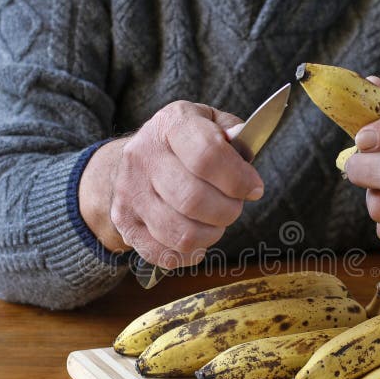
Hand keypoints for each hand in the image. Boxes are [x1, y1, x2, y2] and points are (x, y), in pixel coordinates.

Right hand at [78, 101, 263, 268]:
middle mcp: (144, 156)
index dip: (238, 178)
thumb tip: (244, 159)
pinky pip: (164, 254)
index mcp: (171, 124)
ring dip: (211, 234)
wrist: (136, 160)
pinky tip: (198, 240)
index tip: (254, 188)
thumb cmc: (185, 145)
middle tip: (234, 206)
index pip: (207, 155)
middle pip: (193, 199)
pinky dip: (189, 255)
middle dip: (227, 210)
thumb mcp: (211, 123)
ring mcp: (130, 192)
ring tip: (215, 223)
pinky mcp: (125, 223)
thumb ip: (235, 136)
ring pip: (181, 233)